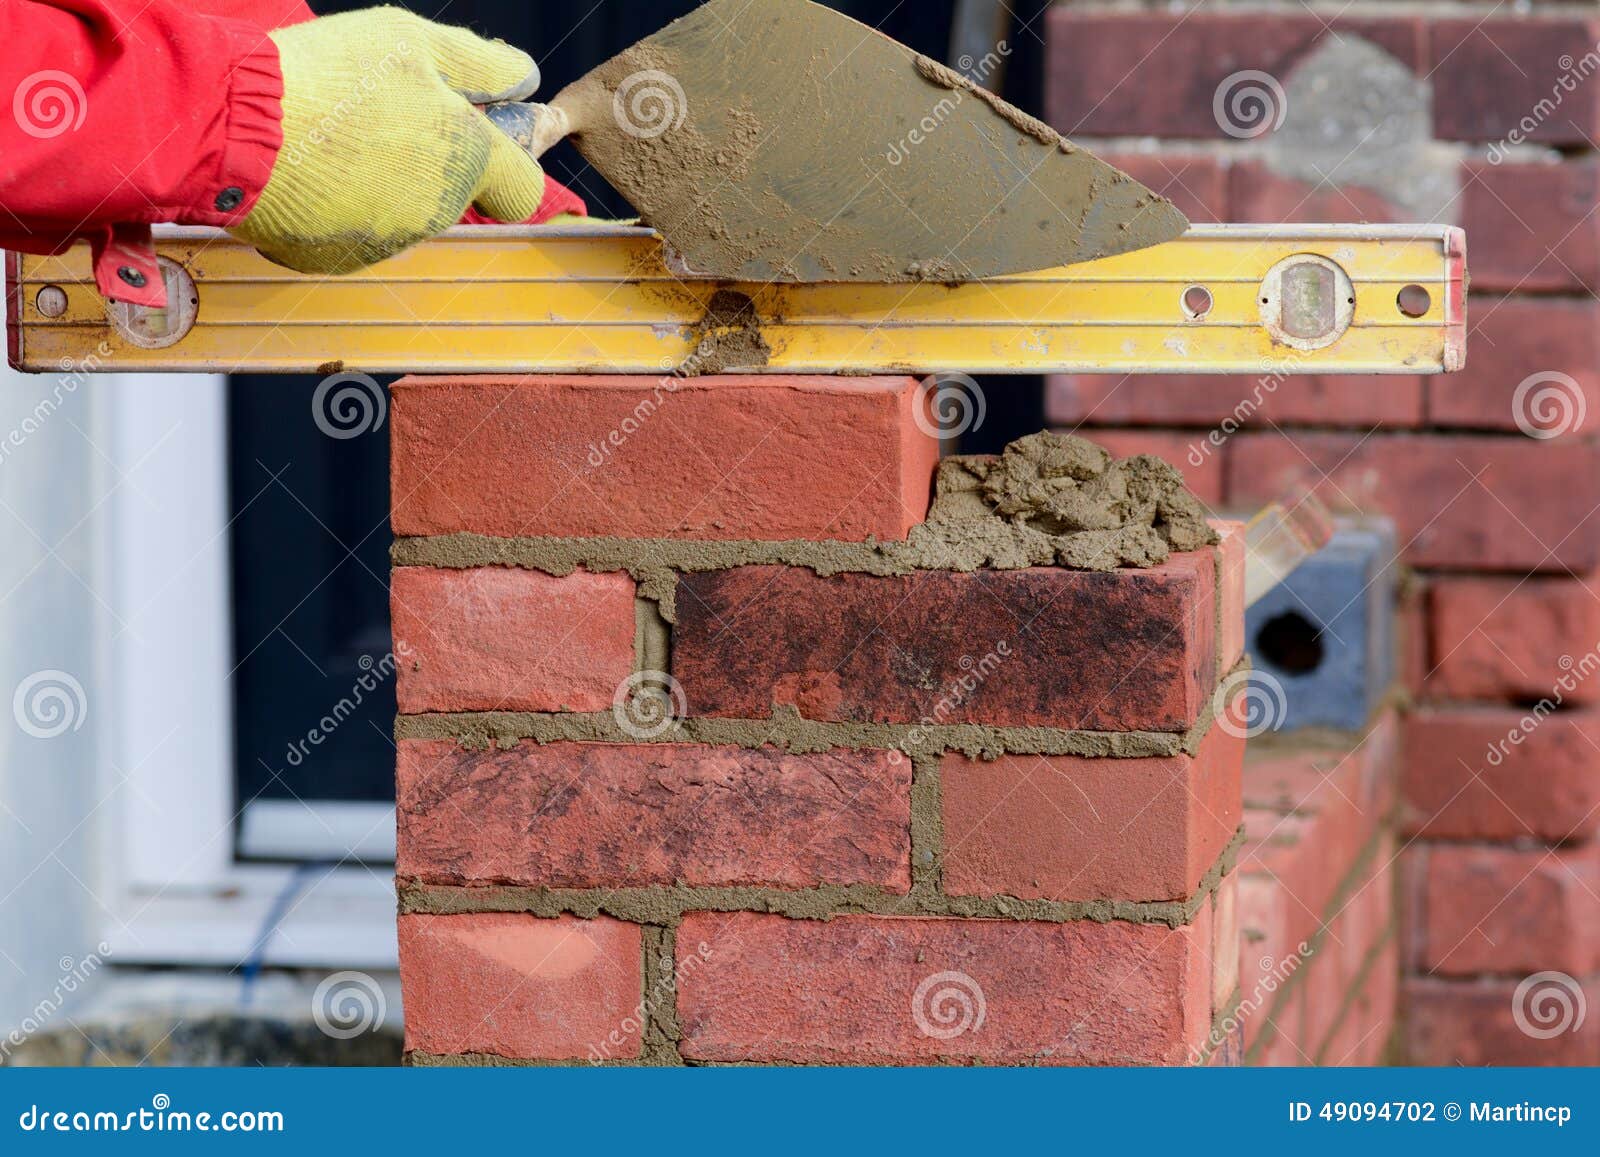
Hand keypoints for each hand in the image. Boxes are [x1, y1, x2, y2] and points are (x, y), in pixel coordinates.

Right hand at [230, 6, 544, 273]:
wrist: (238, 129)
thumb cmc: (330, 77)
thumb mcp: (411, 41)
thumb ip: (481, 64)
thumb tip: (526, 79)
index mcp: (467, 163)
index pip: (523, 189)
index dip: (507, 161)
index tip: (477, 135)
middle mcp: (437, 214)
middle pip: (453, 194)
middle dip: (430, 161)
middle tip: (379, 114)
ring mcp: (388, 243)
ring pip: (402, 212)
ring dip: (381, 180)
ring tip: (333, 137)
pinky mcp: (339, 260)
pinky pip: (353, 231)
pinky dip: (338, 204)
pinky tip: (307, 169)